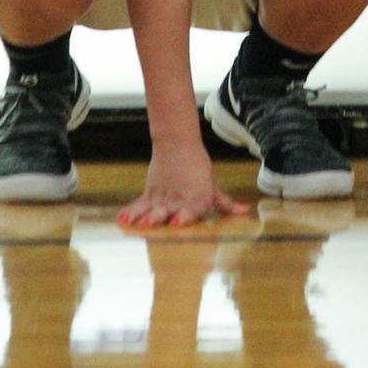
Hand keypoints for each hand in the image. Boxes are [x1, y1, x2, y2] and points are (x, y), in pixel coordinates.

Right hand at [118, 140, 246, 227]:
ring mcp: (163, 196)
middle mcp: (179, 198)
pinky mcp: (150, 193)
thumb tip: (246, 211)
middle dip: (160, 218)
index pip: (192, 208)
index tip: (177, 222)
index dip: (185, 216)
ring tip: (138, 223)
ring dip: (143, 217)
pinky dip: (130, 212)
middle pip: (168, 210)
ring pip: (151, 208)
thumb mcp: (213, 185)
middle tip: (152, 223)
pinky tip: (122, 220)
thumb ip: (225, 203)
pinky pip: (139, 205)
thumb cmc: (198, 169)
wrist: (177, 144)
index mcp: (197, 197)